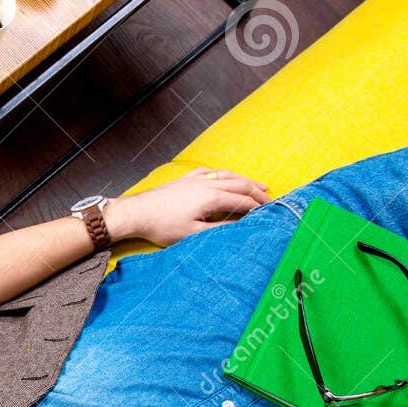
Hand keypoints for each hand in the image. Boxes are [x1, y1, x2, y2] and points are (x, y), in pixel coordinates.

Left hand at [107, 168, 271, 247]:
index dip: (257, 206)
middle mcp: (207, 184)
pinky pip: (211, 172)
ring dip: (244, 180)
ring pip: (227, 175)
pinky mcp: (186, 179)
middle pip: (239, 184)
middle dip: (257, 191)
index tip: (269, 211)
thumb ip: (219, 228)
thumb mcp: (193, 234)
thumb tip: (239, 225)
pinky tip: (226, 176)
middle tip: (270, 198)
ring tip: (258, 184)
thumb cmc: (163, 226)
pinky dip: (224, 174)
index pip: (242, 200)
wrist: (138, 213)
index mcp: (211, 197)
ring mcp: (196, 179)